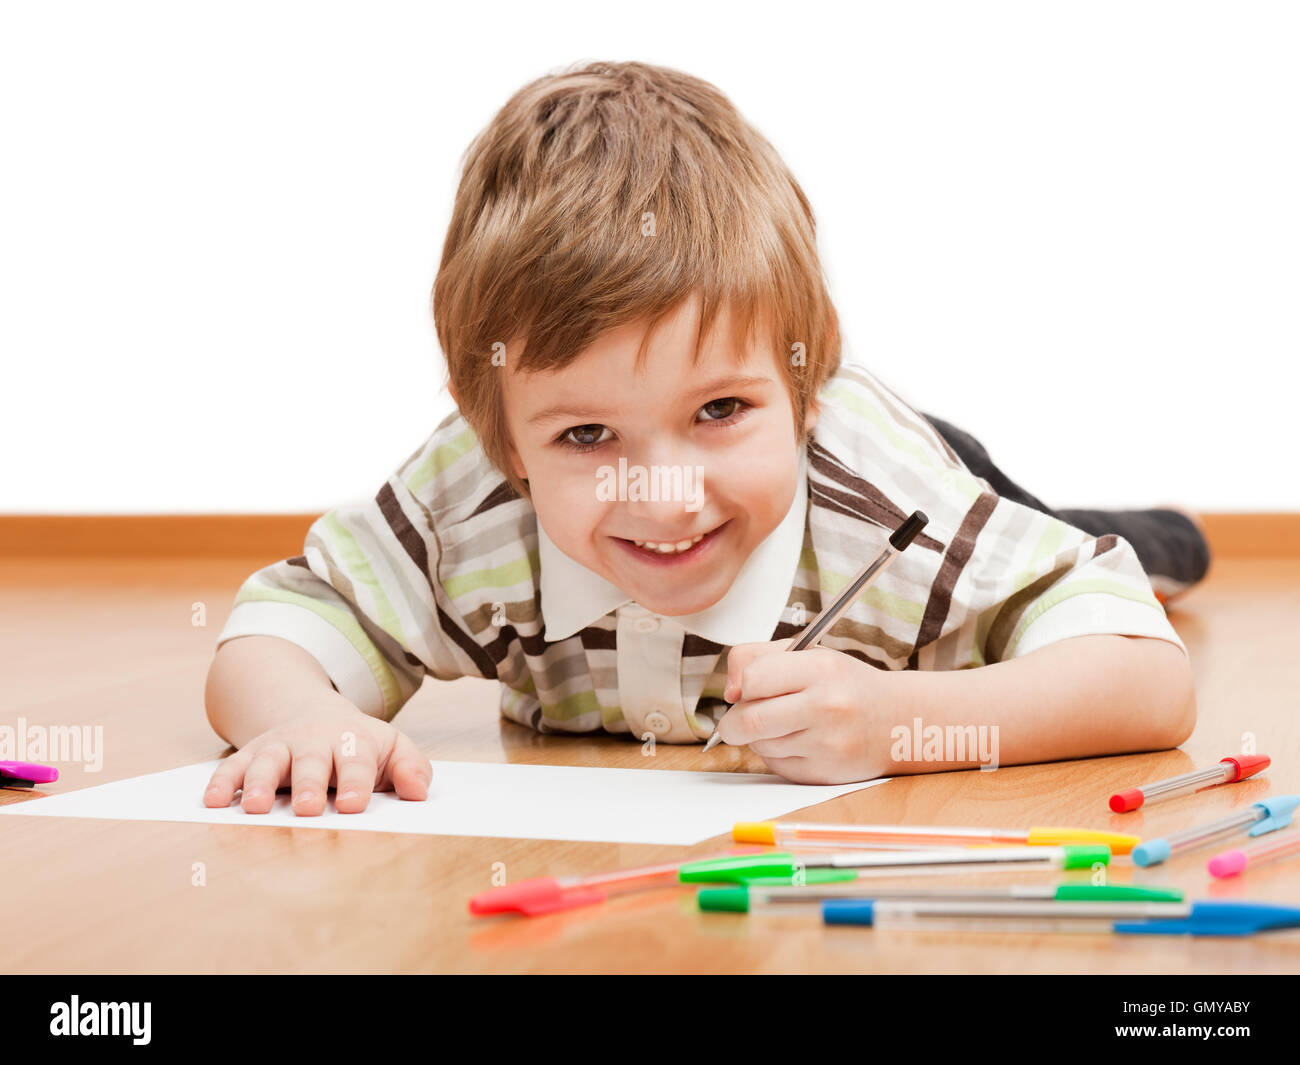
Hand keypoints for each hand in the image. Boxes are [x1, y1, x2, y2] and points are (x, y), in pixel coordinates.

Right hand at [202, 692, 432, 814]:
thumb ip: (410, 768)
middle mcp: (314, 741)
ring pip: (267, 762)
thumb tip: (419, 792)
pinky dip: (220, 782)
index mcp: (353, 742)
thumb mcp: (392, 748)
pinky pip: (231, 766)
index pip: (357, 762)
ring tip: (255, 807)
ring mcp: (280, 746)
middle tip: (309, 808)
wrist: (317, 714)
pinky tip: (212, 802)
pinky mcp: (252, 754)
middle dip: (310, 784)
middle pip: (311, 761)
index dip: (356, 782)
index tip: (354, 805)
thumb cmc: (360, 745)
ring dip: (260, 783)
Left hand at [720, 638, 904, 783]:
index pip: (753, 677)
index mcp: (820, 668)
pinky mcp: (824, 773)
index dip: (740, 685)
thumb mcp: (808, 654)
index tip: (742, 690)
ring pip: (760, 745)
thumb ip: (758, 659)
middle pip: (748, 720)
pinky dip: (777, 754)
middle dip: (732, 723)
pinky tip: (799, 742)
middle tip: (737, 720)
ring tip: (784, 724)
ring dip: (758, 737)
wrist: (898, 720)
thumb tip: (728, 693)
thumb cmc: (844, 684)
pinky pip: (776, 765)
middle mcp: (826, 706)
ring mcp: (827, 743)